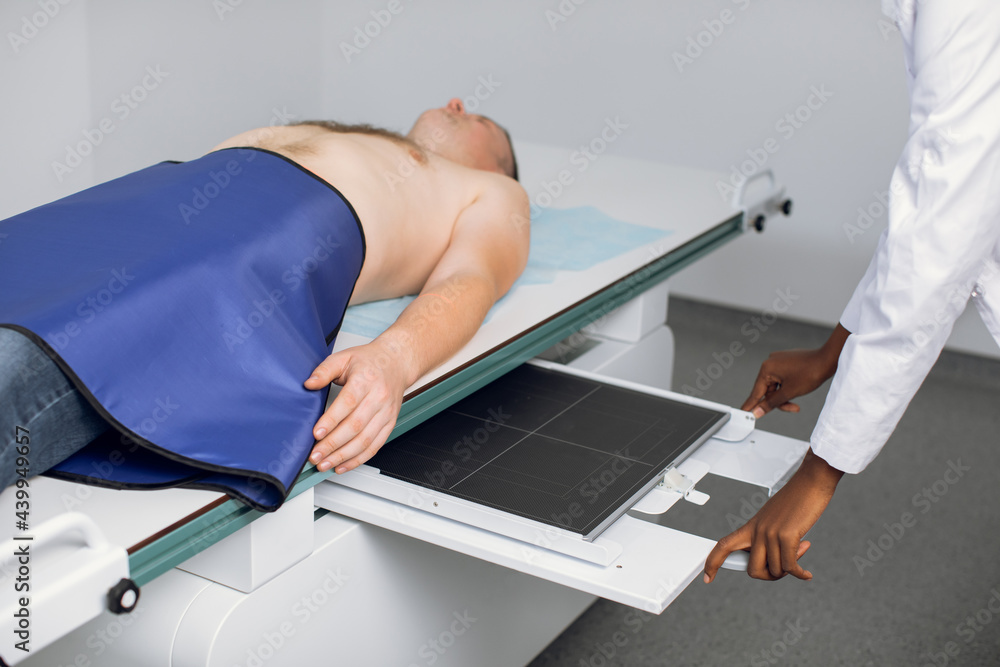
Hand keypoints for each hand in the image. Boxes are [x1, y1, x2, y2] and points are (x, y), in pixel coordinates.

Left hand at [303, 340, 414, 473]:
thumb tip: (309, 383)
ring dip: (343, 456)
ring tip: (325, 464)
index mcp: (366, 380)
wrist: (397, 363)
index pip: (348, 403)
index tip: (316, 433)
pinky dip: (358, 459)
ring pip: (365, 440)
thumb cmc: (369, 362)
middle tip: (315, 455)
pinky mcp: (389, 424)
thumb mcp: (344, 358)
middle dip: (333, 444)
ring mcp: (386, 413)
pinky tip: (343, 465)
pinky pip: (375, 446)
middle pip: (355, 426)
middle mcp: (378, 398)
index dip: (331, 421)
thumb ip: (324, 370)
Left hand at [703, 449, 842, 582]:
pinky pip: (790, 567)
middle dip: (769, 576)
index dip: (712, 563)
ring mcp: (770, 533)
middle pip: (752, 570)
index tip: (707, 577)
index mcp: (750, 526)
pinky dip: (799, 573)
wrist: (810, 482)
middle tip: (785, 568)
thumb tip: (771, 562)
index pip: (723, 545)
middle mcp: (757, 530)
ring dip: (790, 569)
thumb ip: (767, 538)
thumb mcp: (774, 520)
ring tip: (799, 551)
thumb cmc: (796, 501)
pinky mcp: (787, 535)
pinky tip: (806, 574)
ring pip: (775, 571)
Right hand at [741, 324, 849, 417]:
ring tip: (798, 399)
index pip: (756, 392)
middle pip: (767, 390)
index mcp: (767, 368)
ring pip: (776, 385)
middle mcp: (770, 362)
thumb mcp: (789, 392)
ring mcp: (778, 361)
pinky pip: (781, 378)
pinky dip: (787, 387)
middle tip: (792, 407)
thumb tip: (758, 411)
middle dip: (778, 401)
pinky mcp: (786, 361)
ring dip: (784, 395)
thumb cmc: (811, 372)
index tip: (743, 412)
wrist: (828, 359)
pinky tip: (797, 389)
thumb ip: (771, 403)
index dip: (751, 405)